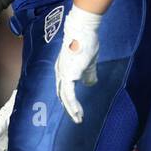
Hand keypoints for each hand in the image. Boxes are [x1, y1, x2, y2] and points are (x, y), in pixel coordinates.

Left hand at [55, 5, 102, 123]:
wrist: (83, 32)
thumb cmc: (86, 43)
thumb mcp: (89, 61)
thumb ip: (88, 73)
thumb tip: (90, 83)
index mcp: (63, 68)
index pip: (64, 88)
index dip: (69, 99)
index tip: (75, 108)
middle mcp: (60, 72)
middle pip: (62, 95)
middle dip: (69, 108)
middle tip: (77, 118)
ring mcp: (63, 74)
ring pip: (65, 97)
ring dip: (72, 110)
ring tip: (79, 119)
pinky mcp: (69, 76)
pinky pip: (69, 95)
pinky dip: (73, 105)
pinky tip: (78, 112)